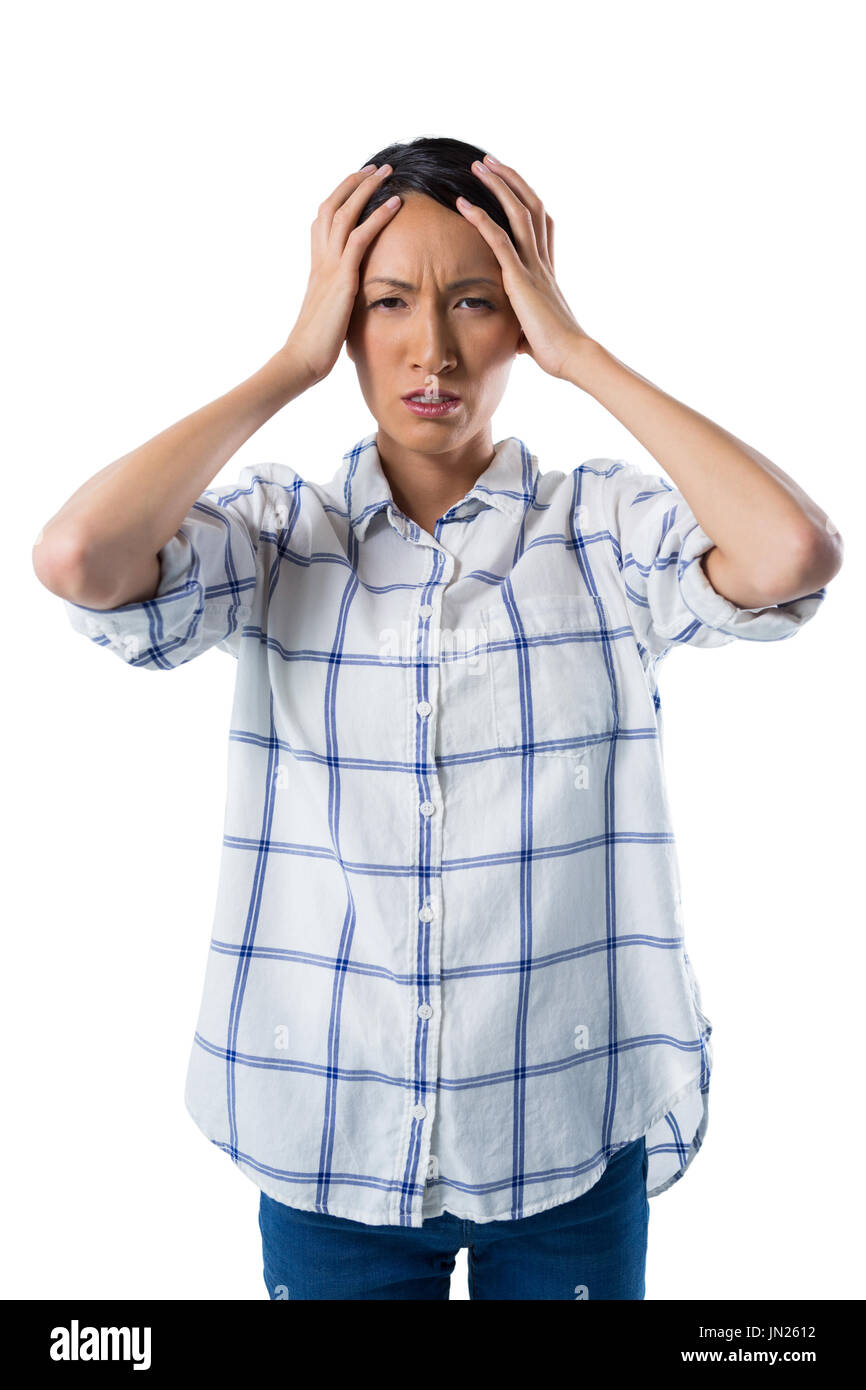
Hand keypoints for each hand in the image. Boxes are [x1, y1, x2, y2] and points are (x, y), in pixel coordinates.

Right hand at [283, 164, 400, 384]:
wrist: (301, 360)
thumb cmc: (316, 346)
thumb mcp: (330, 313)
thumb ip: (340, 297)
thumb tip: (352, 299)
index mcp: (317, 266)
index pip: (324, 220)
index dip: (340, 197)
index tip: (358, 183)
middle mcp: (320, 260)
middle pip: (332, 206)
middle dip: (354, 182)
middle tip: (376, 167)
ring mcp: (328, 267)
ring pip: (345, 213)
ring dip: (367, 189)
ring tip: (386, 173)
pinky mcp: (341, 279)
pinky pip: (359, 238)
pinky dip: (377, 217)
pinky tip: (394, 203)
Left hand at [457, 156, 590, 380]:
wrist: (573, 356)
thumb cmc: (556, 350)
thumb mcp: (535, 330)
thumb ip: (524, 325)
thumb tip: (518, 341)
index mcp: (546, 270)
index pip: (541, 224)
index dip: (526, 199)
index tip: (510, 184)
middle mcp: (542, 261)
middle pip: (530, 205)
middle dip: (510, 180)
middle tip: (489, 161)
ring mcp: (533, 266)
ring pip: (517, 212)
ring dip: (497, 185)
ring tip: (479, 165)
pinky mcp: (520, 278)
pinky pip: (499, 240)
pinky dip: (480, 218)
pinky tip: (463, 203)